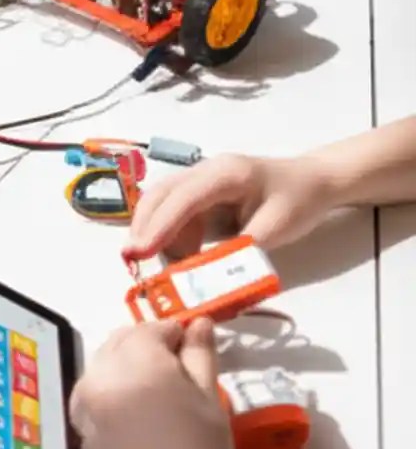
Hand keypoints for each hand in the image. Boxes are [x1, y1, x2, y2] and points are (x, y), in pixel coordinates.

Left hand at [71, 320, 307, 448]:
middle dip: (141, 345)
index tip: (188, 340)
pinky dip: (106, 401)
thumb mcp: (209, 396)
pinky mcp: (81, 442)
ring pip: (96, 373)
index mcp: (135, 366)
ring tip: (150, 388)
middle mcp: (100, 383)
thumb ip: (199, 354)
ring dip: (118, 369)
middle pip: (115, 346)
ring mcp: (84, 414)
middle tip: (171, 362)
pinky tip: (131, 418)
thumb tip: (199, 323)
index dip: (171, 331)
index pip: (147, 330)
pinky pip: (89, 408)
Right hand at [122, 153, 334, 260]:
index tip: (140, 252)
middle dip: (143, 228)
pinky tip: (180, 256)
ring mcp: (198, 180)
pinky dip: (167, 235)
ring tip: (157, 264)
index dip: (160, 226)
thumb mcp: (277, 229)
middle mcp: (204, 171)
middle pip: (159, 195)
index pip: (183, 199)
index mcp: (226, 174)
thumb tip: (208, 277)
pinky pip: (171, 213)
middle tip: (134, 261)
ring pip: (159, 203)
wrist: (314, 180)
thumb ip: (241, 251)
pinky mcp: (198, 194)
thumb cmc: (299, 201)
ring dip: (153, 233)